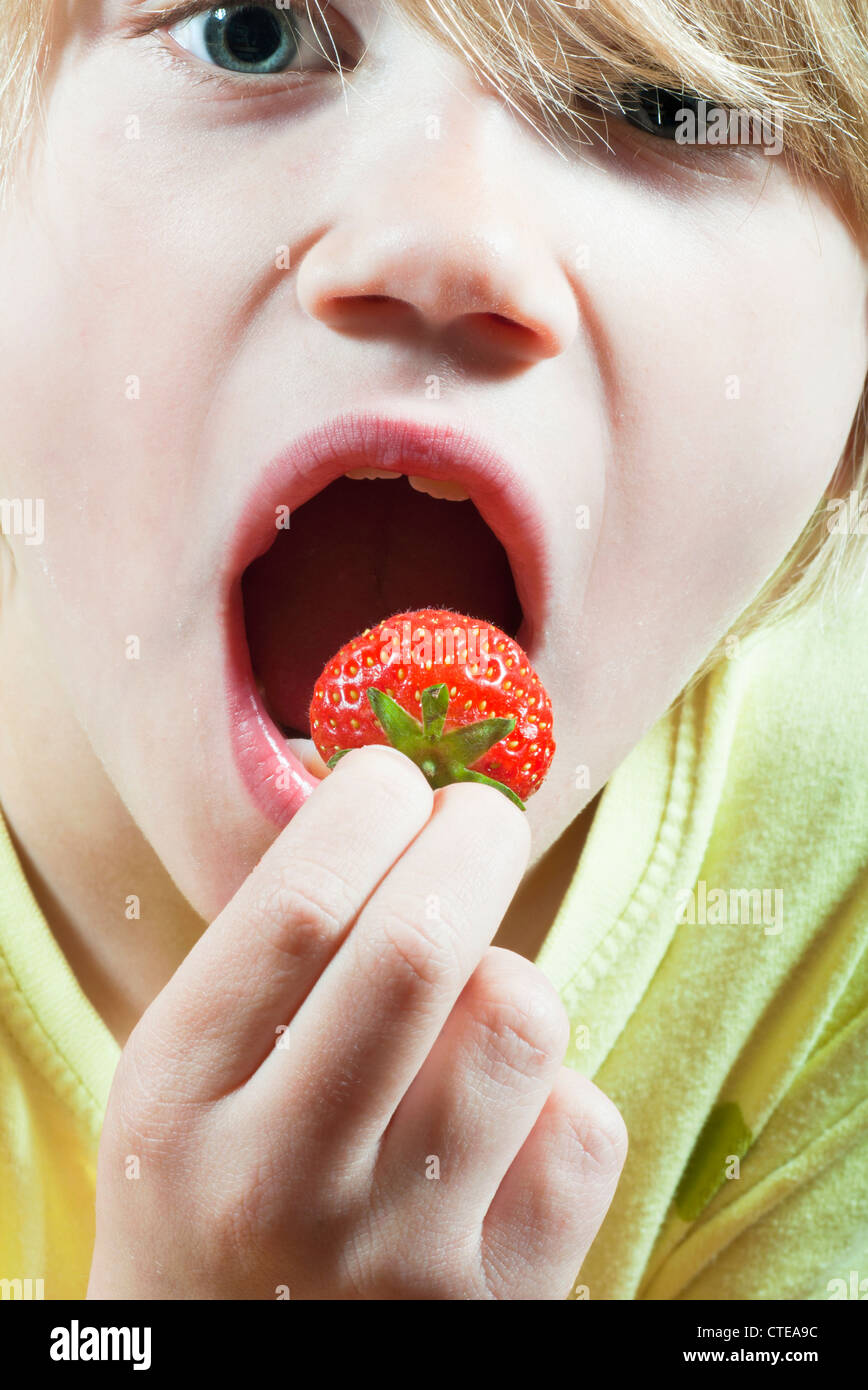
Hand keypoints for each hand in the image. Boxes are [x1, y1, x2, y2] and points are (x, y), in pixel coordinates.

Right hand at [87, 745, 626, 1299]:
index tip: (394, 778)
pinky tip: (506, 1114)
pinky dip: (558, 1089)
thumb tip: (391, 797)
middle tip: (476, 819)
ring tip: (475, 996)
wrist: (225, 1386)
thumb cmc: (210, 1198)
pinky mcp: (495, 1308)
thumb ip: (266, 959)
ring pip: (521, 1021)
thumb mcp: (181, 1082)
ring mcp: (393, 1259)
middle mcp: (278, 1182)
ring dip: (509, 974)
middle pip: (420, 944)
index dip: (369, 805)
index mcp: (176, 1102)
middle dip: (471, 839)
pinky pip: (583, 1127)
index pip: (298, 904)